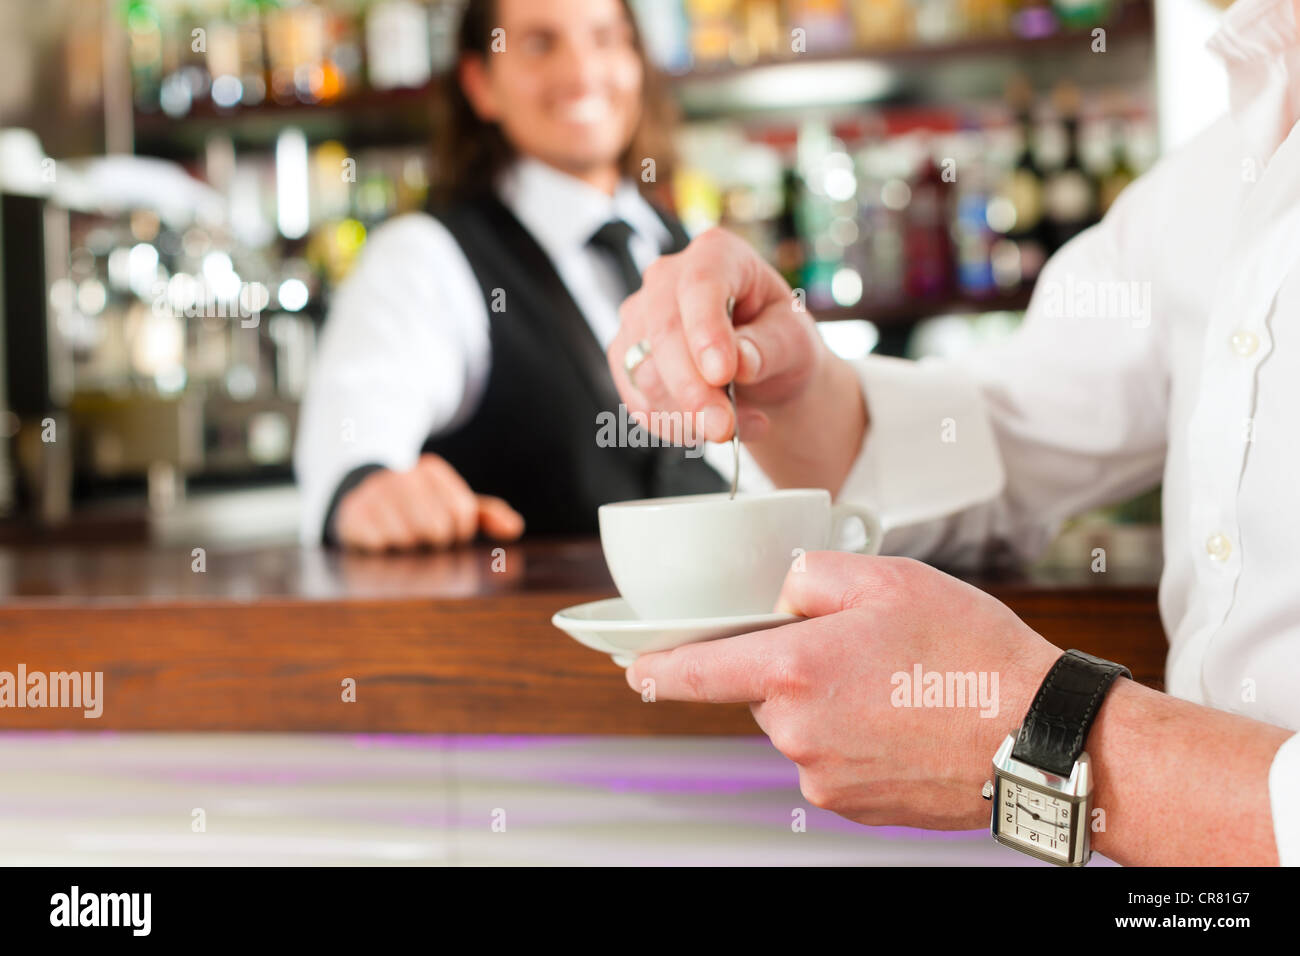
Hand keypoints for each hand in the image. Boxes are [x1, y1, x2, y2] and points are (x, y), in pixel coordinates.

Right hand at [334, 454, 524, 552]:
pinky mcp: (352, 513)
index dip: (458, 533)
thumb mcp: (450, 505)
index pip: (462, 513)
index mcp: (430, 469)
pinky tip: (381, 543)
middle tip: (423, 540)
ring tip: (402, 541)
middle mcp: (401, 475)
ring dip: (409, 550)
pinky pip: (380, 544)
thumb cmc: (416, 508)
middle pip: (437, 528)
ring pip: (408, 539)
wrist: (360, 501)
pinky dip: (384, 552)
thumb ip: (485, 515)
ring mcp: (374, 492)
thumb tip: (514, 529)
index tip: (447, 532)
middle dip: (434, 543)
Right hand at [607, 227, 826, 445]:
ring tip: (737, 426)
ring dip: (690, 414)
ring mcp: (638, 316)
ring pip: (645, 372)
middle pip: (664, 331)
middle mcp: (667, 277)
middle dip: (693, 388)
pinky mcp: (625, 357)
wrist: (763, 374)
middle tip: (723, 428)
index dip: (706, 329)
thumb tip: (740, 362)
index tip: (722, 374)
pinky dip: (674, 425)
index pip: (701, 284)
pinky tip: (707, 429)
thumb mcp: (794, 341)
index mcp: (717, 254)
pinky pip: (638, 400)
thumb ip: (769, 348)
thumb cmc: (781, 344)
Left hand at [625, 551, 1061, 829]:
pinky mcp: (853, 804)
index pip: (694, 673)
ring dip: (831, 701)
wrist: (1038, 738)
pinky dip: (855, 736)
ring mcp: (824, 776)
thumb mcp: (888, 579)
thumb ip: (811, 574)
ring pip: (801, 724)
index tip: (637, 665)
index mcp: (794, 672)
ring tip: (898, 685)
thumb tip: (780, 592)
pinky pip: (831, 757)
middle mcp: (797, 732)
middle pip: (763, 690)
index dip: (659, 666)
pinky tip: (904, 718)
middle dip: (795, 664)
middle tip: (861, 647)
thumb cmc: (970, 655)